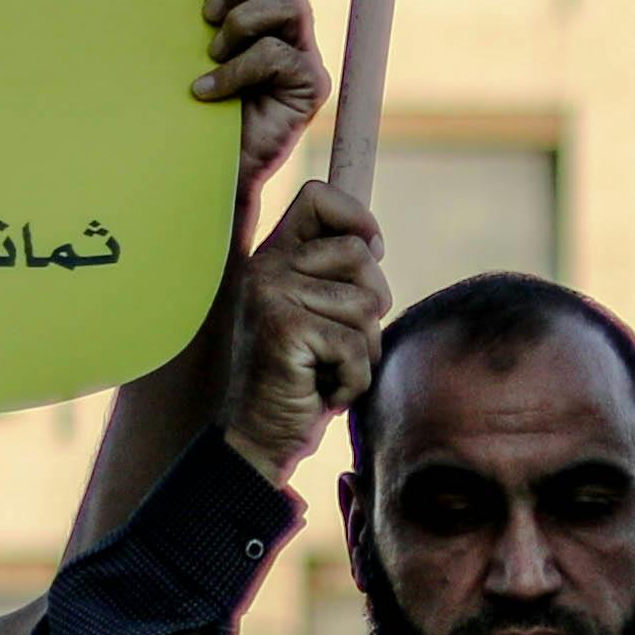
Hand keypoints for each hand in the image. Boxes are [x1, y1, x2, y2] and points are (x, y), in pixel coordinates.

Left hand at [191, 0, 323, 190]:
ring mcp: (305, 53)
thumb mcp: (187, 44)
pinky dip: (234, 71)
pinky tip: (204, 92)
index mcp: (267, 0)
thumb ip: (197, 6)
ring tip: (211, 53)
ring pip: (290, 2)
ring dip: (240, 23)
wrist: (203, 169)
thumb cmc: (188, 103)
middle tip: (206, 15)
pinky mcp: (309, 87)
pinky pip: (276, 55)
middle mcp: (292, 22)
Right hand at [221, 184, 385, 481]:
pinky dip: (354, 380)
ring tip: (327, 369)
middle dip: (371, 306)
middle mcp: (265, 268)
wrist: (260, 438)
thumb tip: (374, 242)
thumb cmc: (302, 379)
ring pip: (366, 304)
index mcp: (274, 257)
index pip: (318, 196)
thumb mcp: (320, 315)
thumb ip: (339, 276)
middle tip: (338, 343)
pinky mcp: (284, 329)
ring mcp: (271, 295)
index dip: (357, 218)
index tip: (373, 251)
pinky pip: (357, 346)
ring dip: (362, 351)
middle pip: (361, 254)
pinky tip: (324, 391)